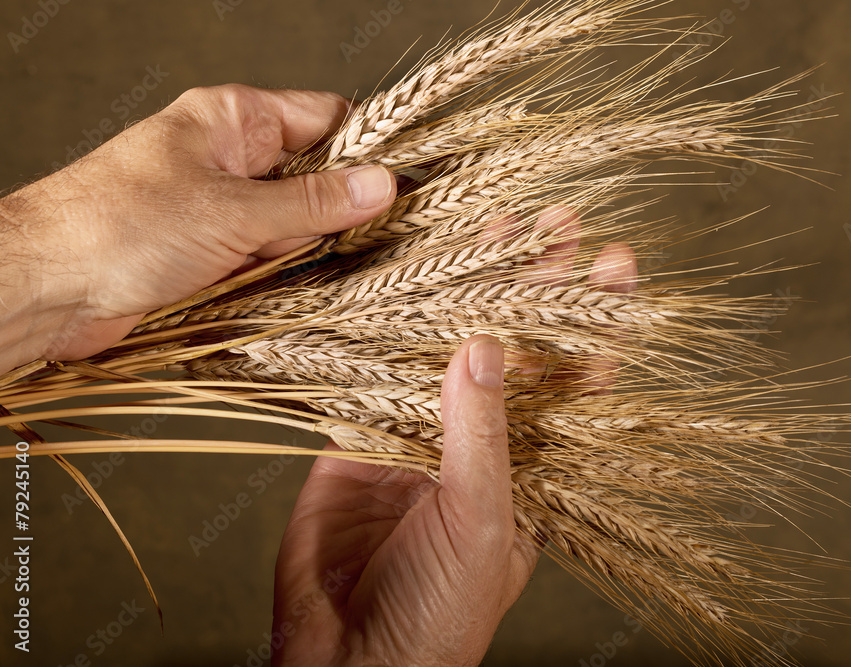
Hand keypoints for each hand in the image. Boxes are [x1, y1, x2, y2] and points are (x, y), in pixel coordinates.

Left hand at [0, 84, 396, 373]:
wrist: (46, 288)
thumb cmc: (119, 226)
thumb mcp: (234, 211)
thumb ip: (314, 203)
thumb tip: (382, 185)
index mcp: (234, 120)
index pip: (325, 118)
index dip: (368, 147)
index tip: (407, 181)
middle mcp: (231, 158)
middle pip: (314, 176)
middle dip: (340, 210)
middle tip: (381, 239)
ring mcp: (222, 206)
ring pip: (294, 224)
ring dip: (308, 250)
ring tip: (333, 270)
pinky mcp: (212, 251)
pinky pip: (268, 257)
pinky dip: (283, 275)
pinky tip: (296, 289)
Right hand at [271, 208, 637, 666]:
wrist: (347, 662)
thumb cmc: (439, 614)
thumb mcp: (480, 522)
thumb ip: (482, 435)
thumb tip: (486, 346)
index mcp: (529, 466)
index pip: (574, 379)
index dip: (596, 321)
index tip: (613, 261)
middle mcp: (479, 440)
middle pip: (515, 345)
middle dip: (535, 283)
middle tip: (556, 220)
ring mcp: (417, 433)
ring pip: (446, 342)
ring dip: (466, 285)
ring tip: (488, 223)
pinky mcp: (358, 435)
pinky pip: (374, 367)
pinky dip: (386, 320)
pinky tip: (402, 271)